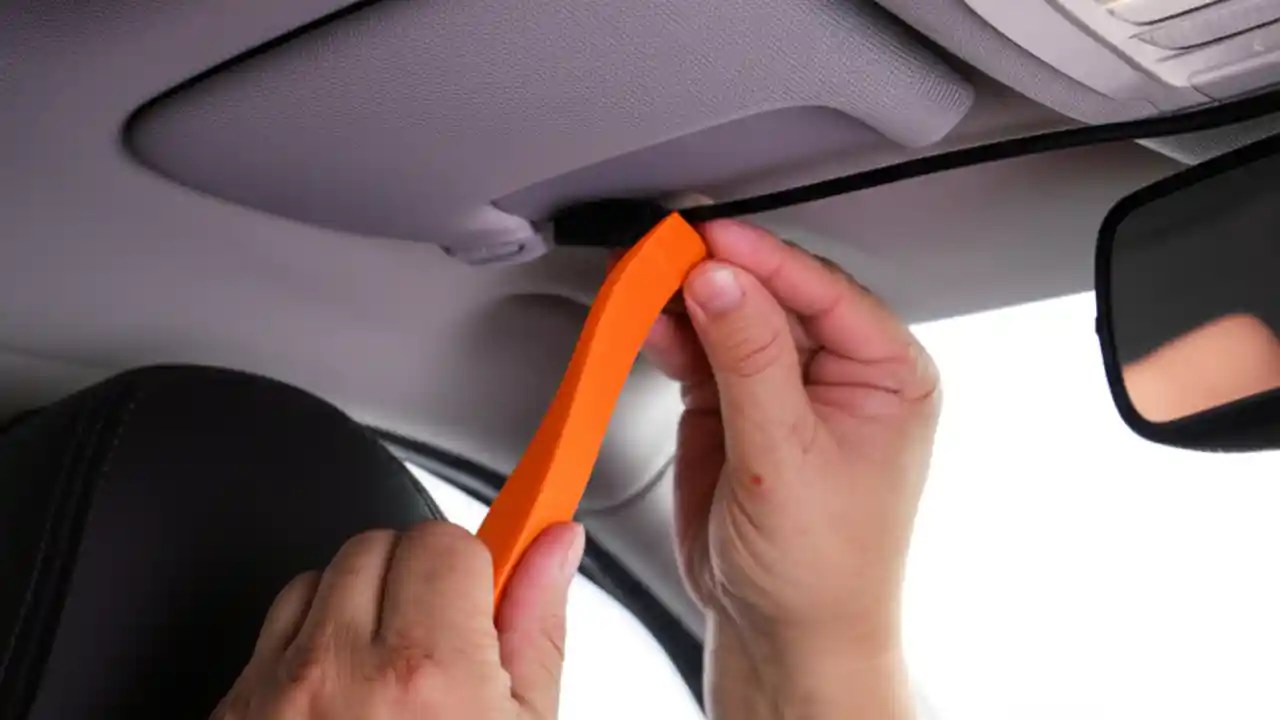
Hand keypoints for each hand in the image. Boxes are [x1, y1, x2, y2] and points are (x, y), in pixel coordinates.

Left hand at [211, 521, 583, 719]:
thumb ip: (539, 632)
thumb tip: (555, 550)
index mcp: (429, 677)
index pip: (449, 542)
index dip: (478, 564)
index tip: (499, 540)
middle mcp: (338, 676)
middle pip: (381, 546)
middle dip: (421, 580)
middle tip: (446, 639)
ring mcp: (272, 698)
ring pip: (319, 582)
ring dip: (359, 608)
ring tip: (392, 678)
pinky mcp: (229, 717)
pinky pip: (269, 635)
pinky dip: (307, 648)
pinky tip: (342, 701)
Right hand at [645, 220, 939, 718]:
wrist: (781, 633)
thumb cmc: (822, 568)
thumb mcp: (787, 458)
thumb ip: (750, 362)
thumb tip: (720, 279)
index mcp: (888, 372)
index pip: (823, 290)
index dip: (762, 259)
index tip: (707, 240)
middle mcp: (840, 370)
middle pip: (771, 293)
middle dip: (716, 274)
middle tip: (662, 257)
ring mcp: (782, 385)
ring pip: (729, 315)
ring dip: (684, 300)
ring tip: (642, 286)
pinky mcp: (732, 403)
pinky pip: (698, 350)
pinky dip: (669, 336)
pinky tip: (647, 326)